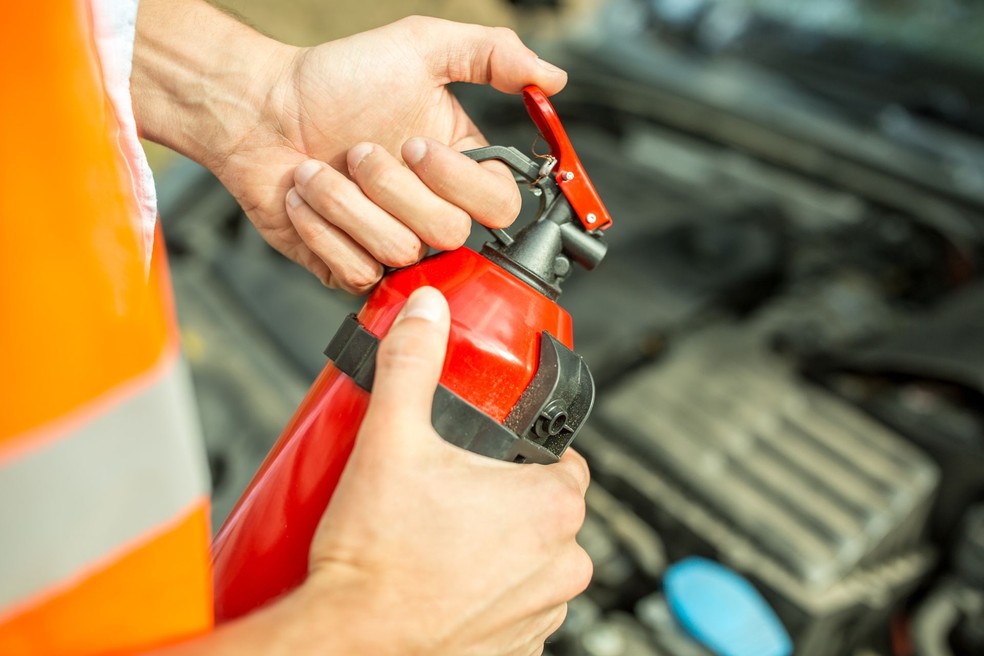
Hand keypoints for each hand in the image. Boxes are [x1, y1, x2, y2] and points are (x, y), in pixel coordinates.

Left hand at [221, 17, 565, 292]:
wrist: (261, 111)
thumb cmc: (336, 80)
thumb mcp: (418, 47)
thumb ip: (490, 54)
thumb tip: (553, 77)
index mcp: (459, 168)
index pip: (499, 205)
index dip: (458, 181)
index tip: (415, 144)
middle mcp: (432, 211)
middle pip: (449, 234)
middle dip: (391, 187)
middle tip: (358, 150)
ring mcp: (394, 246)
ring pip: (400, 254)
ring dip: (346, 203)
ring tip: (319, 169)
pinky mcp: (352, 269)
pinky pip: (357, 273)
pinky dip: (322, 228)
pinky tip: (305, 197)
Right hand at [300, 287, 592, 654]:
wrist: (350, 645)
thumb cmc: (377, 559)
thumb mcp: (391, 439)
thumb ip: (412, 364)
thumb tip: (426, 314)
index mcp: (551, 508)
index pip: (562, 461)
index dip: (522, 453)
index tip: (487, 453)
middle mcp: (562, 565)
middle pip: (545, 510)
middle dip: (504, 499)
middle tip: (450, 493)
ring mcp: (542, 613)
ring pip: (532, 561)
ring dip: (499, 549)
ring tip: (441, 539)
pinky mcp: (517, 650)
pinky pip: (515, 607)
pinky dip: (488, 595)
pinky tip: (443, 583)